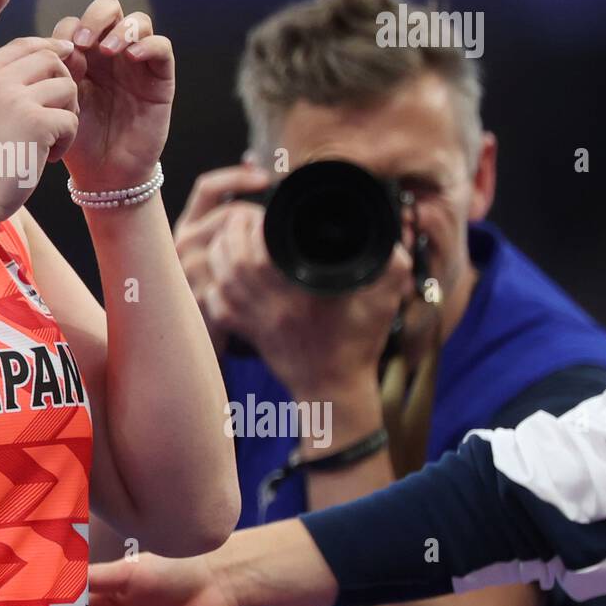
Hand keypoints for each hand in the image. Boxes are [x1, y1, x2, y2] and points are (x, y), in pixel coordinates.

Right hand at [0, 36, 79, 224]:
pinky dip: (66, 141)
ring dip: (68, 113)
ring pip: (67, 87)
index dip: (48, 48)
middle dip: (64, 83)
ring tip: (51, 140)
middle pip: (49, 59)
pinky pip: (71, 119)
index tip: (66, 58)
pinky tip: (49, 158)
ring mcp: (14, 100)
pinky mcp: (36, 122)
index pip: (22, 45)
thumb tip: (40, 64)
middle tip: (59, 115)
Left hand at [51, 0, 173, 191]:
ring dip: (120, 29)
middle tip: (82, 42)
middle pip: (108, 9)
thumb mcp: (57, 104)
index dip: (65, 33)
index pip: (75, 23)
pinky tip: (132, 57)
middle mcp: (110, 55)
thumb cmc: (76, 141)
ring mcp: (137, 63)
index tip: (56, 57)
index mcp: (81, 57)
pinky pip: (162, 47)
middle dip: (94, 18)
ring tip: (107, 51)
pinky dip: (148, 44)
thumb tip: (51, 47)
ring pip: (137, 20)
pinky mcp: (159, 78)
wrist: (104, 174)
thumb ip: (54, 74)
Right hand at [173, 162, 274, 351]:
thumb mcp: (215, 248)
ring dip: (262, 248)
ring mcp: (188, 272)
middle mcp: (180, 244)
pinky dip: (261, 276)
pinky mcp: (200, 297)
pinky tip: (269, 282)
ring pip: (237, 244)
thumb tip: (255, 162)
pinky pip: (240, 278)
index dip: (238, 176)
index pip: (209, 187)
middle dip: (260, 220)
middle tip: (276, 235)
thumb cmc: (212, 288)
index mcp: (185, 226)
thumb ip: (229, 214)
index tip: (267, 178)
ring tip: (273, 262)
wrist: (190, 340)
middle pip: (230, 213)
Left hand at [205, 207, 414, 397]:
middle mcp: (274, 306)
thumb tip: (389, 238)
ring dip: (222, 253)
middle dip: (235, 232)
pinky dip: (213, 287)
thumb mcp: (384, 302)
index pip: (266, 253)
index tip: (270, 216)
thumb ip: (392, 267)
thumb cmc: (359, 344)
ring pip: (222, 279)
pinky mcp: (246, 331)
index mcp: (304, 294)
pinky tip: (224, 274)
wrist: (334, 389)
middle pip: (235, 261)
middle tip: (246, 217)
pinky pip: (217, 307)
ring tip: (233, 236)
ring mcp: (255, 320)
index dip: (261, 228)